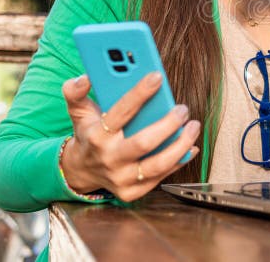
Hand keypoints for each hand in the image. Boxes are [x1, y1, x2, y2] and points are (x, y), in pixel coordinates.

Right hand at [60, 73, 200, 201]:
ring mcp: (120, 178)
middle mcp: (109, 159)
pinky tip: (190, 146)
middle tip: (182, 109)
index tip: (157, 77)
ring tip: (193, 126)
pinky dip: (179, 161)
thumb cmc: (89, 134)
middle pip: (144, 143)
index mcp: (97, 135)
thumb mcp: (79, 112)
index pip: (120, 113)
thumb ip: (76, 93)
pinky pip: (161, 177)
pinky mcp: (131, 192)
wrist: (80, 170)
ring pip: (158, 164)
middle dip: (168, 124)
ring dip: (180, 145)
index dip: (139, 93)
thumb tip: (83, 78)